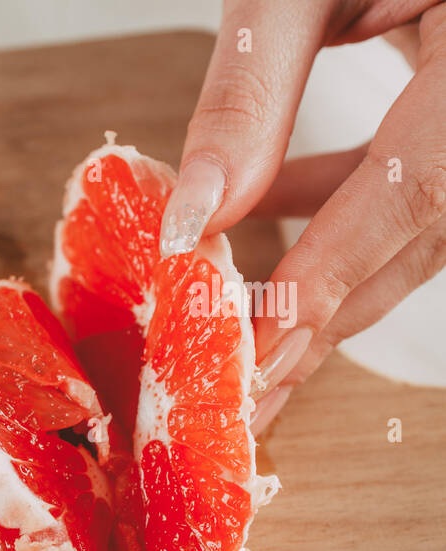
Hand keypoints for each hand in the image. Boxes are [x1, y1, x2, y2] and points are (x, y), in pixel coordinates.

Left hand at [158, 0, 445, 431]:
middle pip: (433, 229)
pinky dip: (358, 201)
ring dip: (338, 265)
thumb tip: (200, 212)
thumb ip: (256, 88)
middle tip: (250, 392)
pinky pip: (432, 173)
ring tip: (251, 321)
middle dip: (331, 312)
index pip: (413, 195)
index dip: (328, 280)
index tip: (255, 354)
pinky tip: (284, 211)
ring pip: (436, 214)